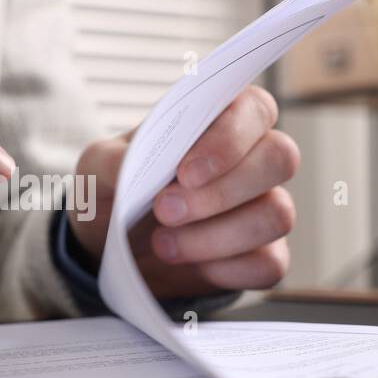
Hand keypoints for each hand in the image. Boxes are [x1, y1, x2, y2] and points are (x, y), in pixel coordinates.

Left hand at [69, 85, 297, 299]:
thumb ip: (111, 160)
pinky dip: (227, 269)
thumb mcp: (96, 169)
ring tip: (164, 245)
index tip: (184, 172)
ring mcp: (264, 207)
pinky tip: (191, 265)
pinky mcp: (263, 254)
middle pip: (281, 158)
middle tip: (165, 211)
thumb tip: (131, 165)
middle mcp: (253, 158)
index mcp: (220, 120)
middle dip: (221, 192)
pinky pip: (271, 262)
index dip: (230, 139)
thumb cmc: (115, 191)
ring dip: (217, 236)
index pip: (256, 109)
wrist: (112, 249)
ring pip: (277, 214)